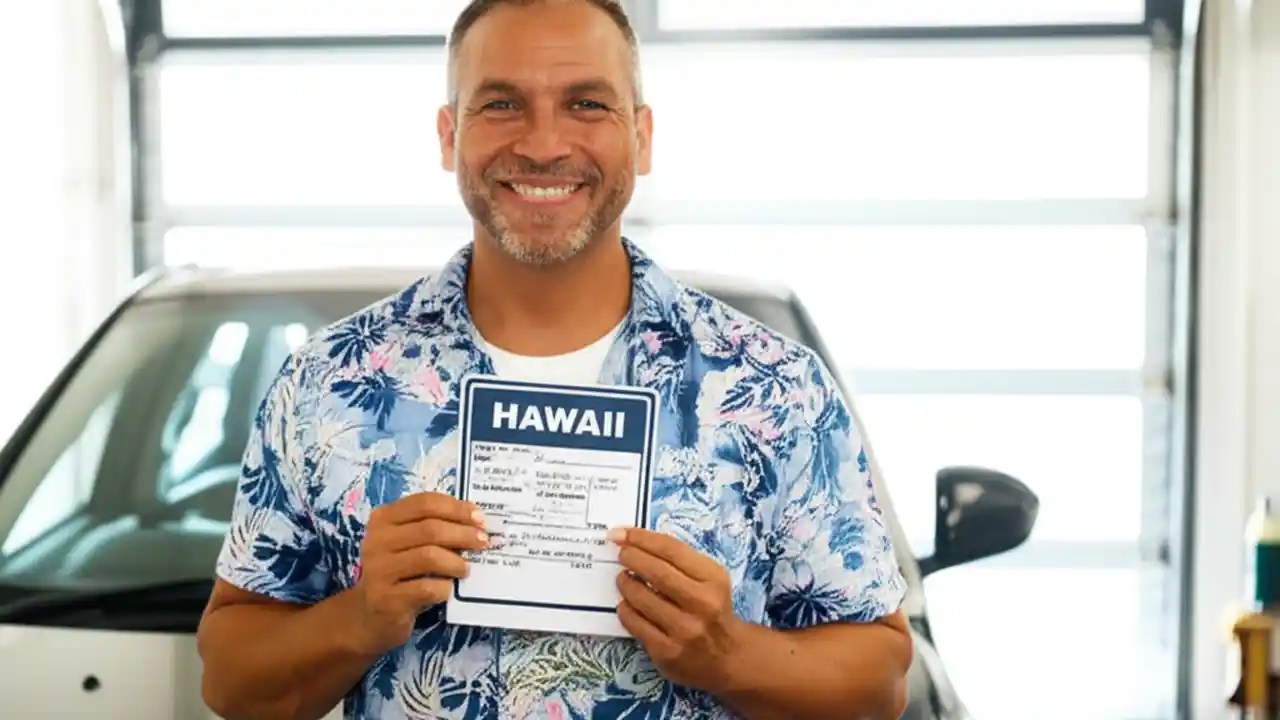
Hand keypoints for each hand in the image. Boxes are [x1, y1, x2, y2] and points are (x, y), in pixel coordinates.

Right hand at [350, 492, 489, 655]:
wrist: (370, 616)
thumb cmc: (399, 573)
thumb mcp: (409, 544)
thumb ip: (434, 528)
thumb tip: (476, 522)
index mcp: (383, 519)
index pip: (424, 502)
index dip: (456, 508)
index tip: (479, 518)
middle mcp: (377, 541)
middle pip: (430, 528)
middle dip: (463, 534)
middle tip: (483, 542)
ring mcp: (379, 570)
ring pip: (429, 556)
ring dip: (456, 562)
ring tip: (466, 569)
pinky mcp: (386, 599)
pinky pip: (425, 588)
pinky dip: (444, 587)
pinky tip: (449, 590)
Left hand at [610, 528, 745, 692]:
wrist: (727, 657)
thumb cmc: (712, 609)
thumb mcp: (710, 580)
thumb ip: (680, 561)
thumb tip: (636, 542)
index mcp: (714, 579)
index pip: (672, 550)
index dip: (642, 538)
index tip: (621, 533)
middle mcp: (702, 604)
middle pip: (656, 572)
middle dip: (631, 557)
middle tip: (621, 554)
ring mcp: (684, 630)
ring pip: (642, 598)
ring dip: (625, 583)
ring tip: (623, 578)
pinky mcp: (667, 651)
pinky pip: (635, 623)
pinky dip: (625, 609)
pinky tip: (627, 604)